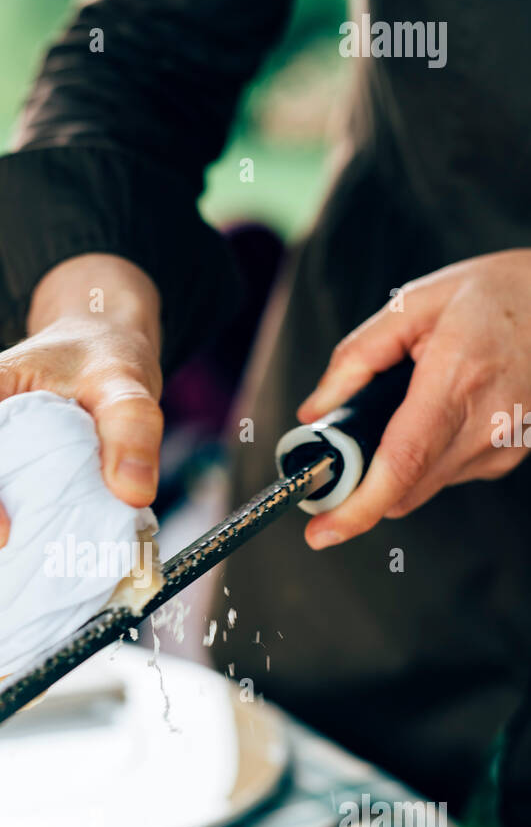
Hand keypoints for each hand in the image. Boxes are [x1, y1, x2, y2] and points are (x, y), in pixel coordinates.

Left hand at [296, 249, 530, 548]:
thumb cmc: (498, 294)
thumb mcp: (415, 304)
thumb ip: (356, 358)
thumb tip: (316, 410)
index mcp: (456, 379)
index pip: (402, 462)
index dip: (357, 507)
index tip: (323, 532)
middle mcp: (486, 422)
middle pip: (405, 489)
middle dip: (362, 485)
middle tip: (343, 456)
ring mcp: (503, 446)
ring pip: (423, 485)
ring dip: (399, 464)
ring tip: (411, 407)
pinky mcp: (510, 457)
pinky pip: (450, 473)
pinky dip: (429, 455)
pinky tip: (445, 410)